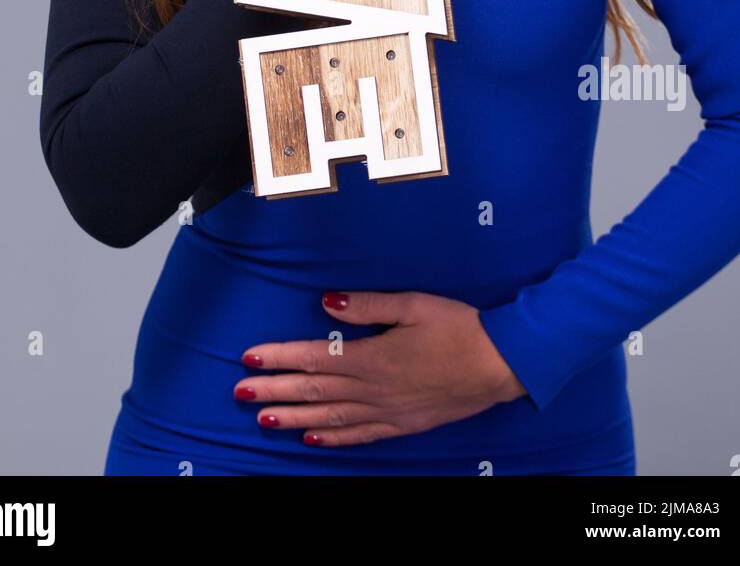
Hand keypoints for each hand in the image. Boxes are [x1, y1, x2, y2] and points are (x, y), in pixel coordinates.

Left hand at [234, 289, 526, 447]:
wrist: (499, 364)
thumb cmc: (458, 326)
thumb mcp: (412, 304)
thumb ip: (366, 305)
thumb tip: (325, 301)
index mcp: (373, 357)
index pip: (314, 358)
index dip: (279, 358)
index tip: (249, 357)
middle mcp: (373, 390)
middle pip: (314, 391)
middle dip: (275, 390)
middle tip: (241, 393)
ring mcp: (387, 412)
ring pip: (329, 417)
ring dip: (293, 417)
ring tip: (264, 419)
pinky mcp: (402, 425)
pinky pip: (359, 436)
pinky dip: (332, 438)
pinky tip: (311, 438)